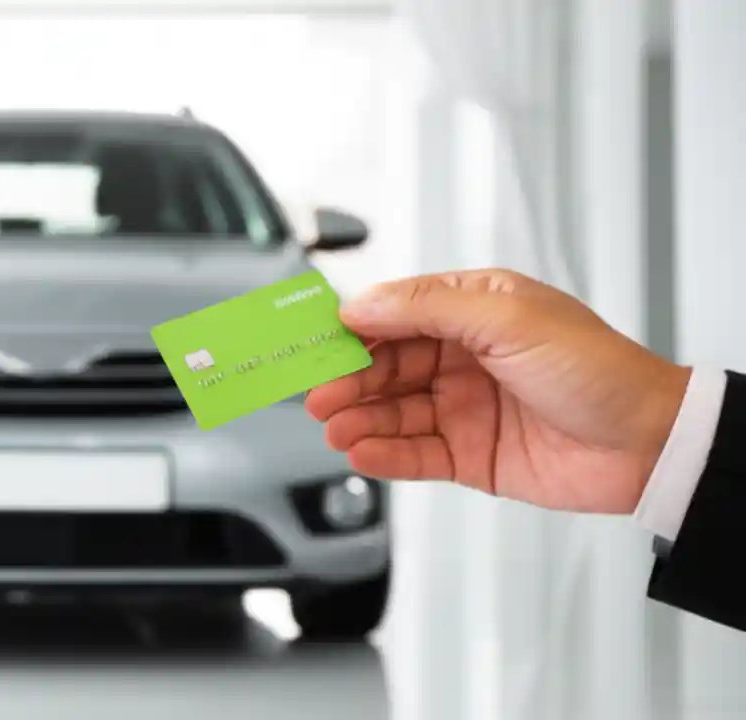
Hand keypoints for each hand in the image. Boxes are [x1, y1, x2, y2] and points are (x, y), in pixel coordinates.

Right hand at [305, 269, 690, 513]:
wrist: (647, 444)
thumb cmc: (596, 368)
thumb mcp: (507, 318)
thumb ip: (428, 308)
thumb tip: (362, 304)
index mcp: (473, 310)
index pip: (396, 313)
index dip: (353, 327)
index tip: (315, 340)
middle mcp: (463, 356)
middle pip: (385, 365)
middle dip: (348, 379)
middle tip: (318, 394)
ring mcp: (464, 407)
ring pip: (392, 412)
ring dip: (358, 419)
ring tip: (335, 428)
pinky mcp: (469, 454)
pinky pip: (413, 453)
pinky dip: (384, 454)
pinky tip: (361, 451)